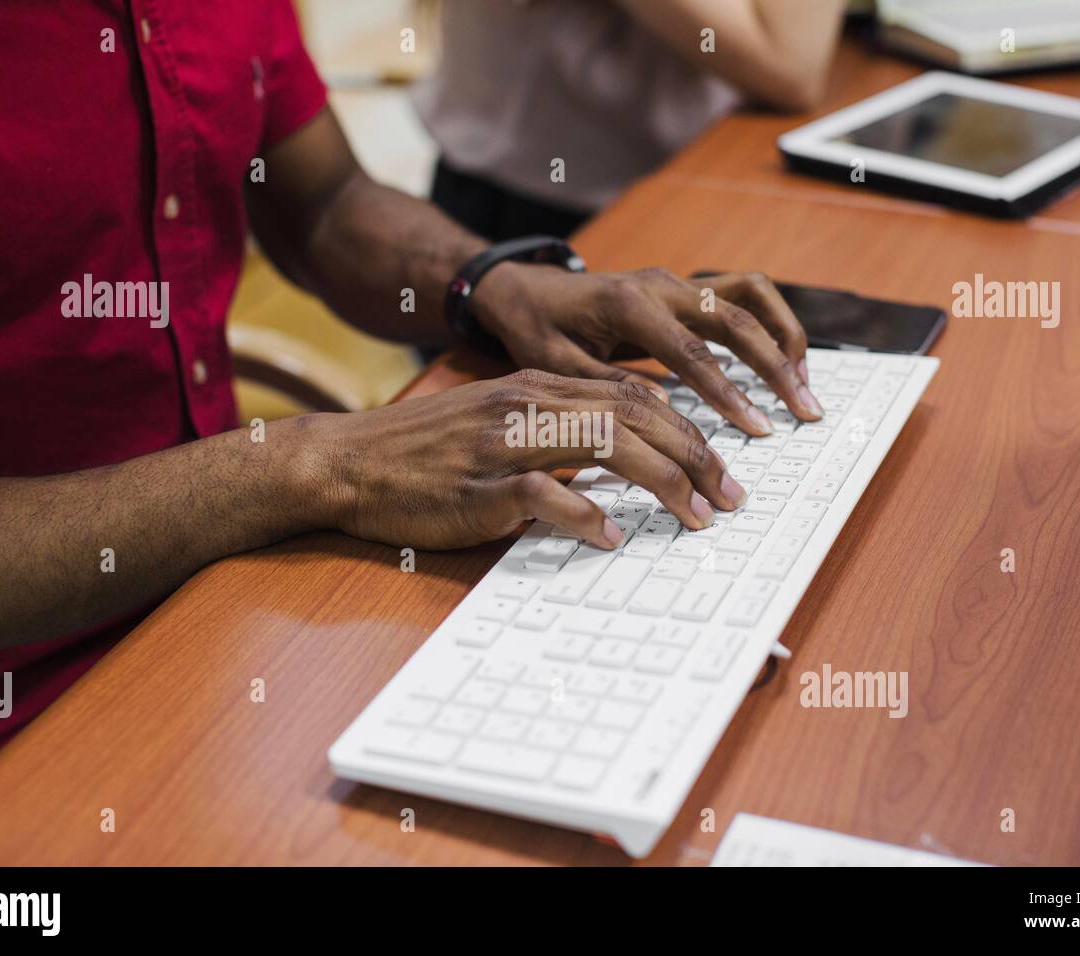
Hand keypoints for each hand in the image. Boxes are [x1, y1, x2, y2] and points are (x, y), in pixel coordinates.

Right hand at [315, 369, 747, 549]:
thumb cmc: (425, 452)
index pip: (634, 395)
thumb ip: (554, 431)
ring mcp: (502, 442)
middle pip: (634, 414)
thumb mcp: (496, 422)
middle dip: (695, 455)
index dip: (689, 429)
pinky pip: (544, 495)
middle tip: (731, 496)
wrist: (348, 462)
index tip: (721, 466)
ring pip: (603, 443)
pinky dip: (586, 516)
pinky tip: (612, 537)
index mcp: (536, 385)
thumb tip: (618, 462)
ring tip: (695, 517)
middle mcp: (526, 403)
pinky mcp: (478, 486)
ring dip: (662, 482)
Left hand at [474, 264, 824, 434]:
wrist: (527, 290)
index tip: (756, 427)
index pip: (690, 351)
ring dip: (784, 337)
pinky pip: (743, 295)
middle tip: (805, 410)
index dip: (727, 392)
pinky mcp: (686, 288)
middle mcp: (660, 285)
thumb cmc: (536, 329)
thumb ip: (607, 384)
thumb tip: (662, 411)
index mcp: (627, 305)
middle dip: (776, 367)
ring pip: (752, 295)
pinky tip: (783, 362)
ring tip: (804, 384)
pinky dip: (770, 324)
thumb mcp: (555, 365)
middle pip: (737, 318)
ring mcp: (677, 282)